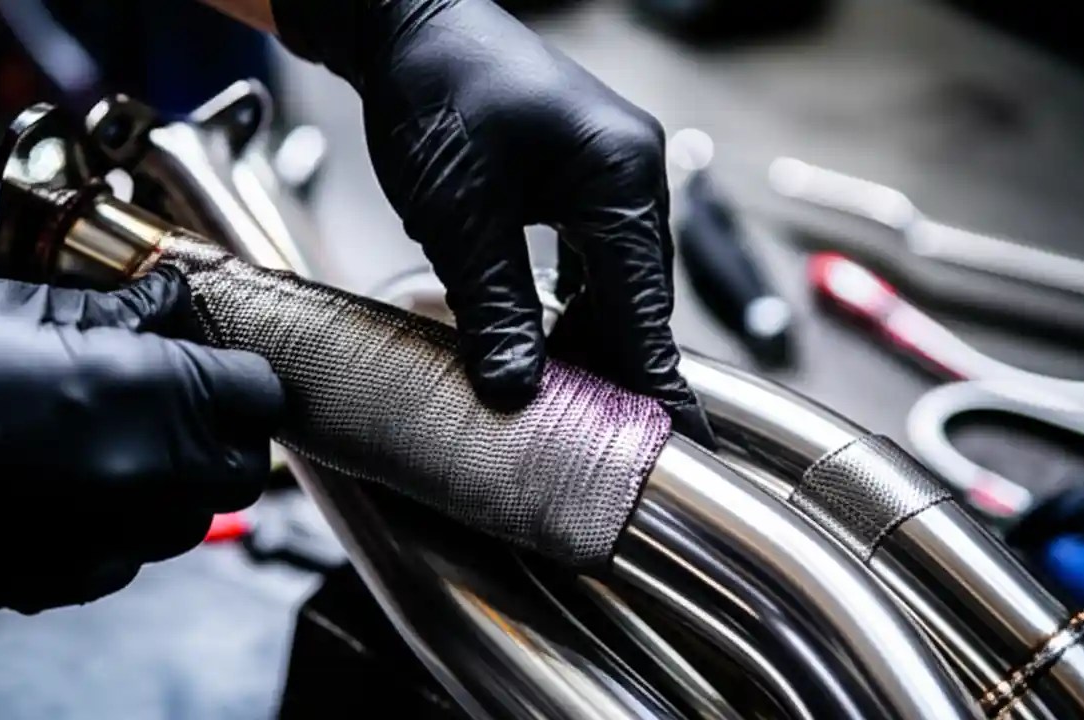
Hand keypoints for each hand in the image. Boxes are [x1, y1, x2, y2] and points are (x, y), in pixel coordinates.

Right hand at [0, 267, 282, 614]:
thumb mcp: (19, 310)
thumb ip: (116, 310)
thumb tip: (167, 301)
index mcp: (145, 393)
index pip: (258, 390)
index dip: (239, 371)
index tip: (214, 361)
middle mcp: (147, 472)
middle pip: (240, 463)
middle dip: (220, 430)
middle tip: (174, 401)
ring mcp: (114, 534)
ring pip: (193, 515)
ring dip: (177, 478)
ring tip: (120, 443)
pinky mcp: (74, 578)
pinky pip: (136, 552)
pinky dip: (127, 521)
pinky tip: (78, 488)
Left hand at [273, 0, 713, 442]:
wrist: (407, 25)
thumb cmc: (435, 93)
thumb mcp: (460, 217)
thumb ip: (497, 308)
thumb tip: (519, 389)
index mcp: (619, 177)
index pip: (647, 307)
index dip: (654, 382)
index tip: (676, 440)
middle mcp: (632, 174)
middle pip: (640, 299)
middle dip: (621, 370)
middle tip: (613, 442)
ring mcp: (612, 172)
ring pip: (618, 282)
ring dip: (596, 341)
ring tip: (575, 406)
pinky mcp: (585, 175)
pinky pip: (596, 258)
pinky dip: (578, 305)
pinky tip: (553, 344)